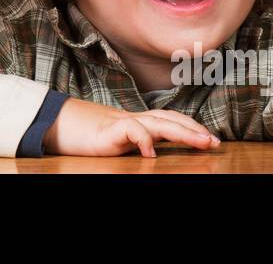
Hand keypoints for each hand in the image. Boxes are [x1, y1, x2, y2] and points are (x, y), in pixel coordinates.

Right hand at [43, 97, 221, 156]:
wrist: (58, 125)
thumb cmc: (88, 135)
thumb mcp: (118, 141)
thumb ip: (136, 142)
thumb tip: (156, 152)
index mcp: (139, 122)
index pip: (170, 119)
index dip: (191, 126)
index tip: (211, 140)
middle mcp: (135, 119)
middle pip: (170, 119)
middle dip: (195, 130)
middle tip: (214, 142)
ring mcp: (122, 123)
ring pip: (158, 123)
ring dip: (183, 132)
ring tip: (200, 142)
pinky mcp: (109, 130)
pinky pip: (131, 130)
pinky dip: (143, 139)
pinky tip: (151, 152)